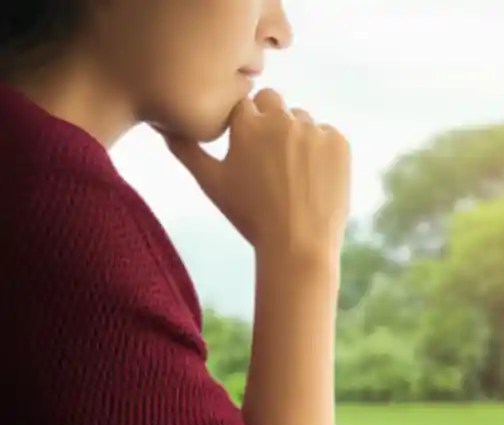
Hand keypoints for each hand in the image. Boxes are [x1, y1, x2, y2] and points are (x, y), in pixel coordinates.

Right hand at [161, 88, 351, 268]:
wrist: (299, 245)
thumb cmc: (250, 216)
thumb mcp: (211, 182)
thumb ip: (186, 149)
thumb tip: (164, 126)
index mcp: (246, 124)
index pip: (241, 102)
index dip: (242, 122)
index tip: (246, 144)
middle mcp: (281, 120)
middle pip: (272, 101)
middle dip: (268, 120)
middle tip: (270, 156)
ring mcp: (313, 130)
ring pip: (301, 119)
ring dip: (296, 135)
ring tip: (293, 174)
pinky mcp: (339, 143)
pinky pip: (327, 135)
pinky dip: (322, 150)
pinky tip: (314, 178)